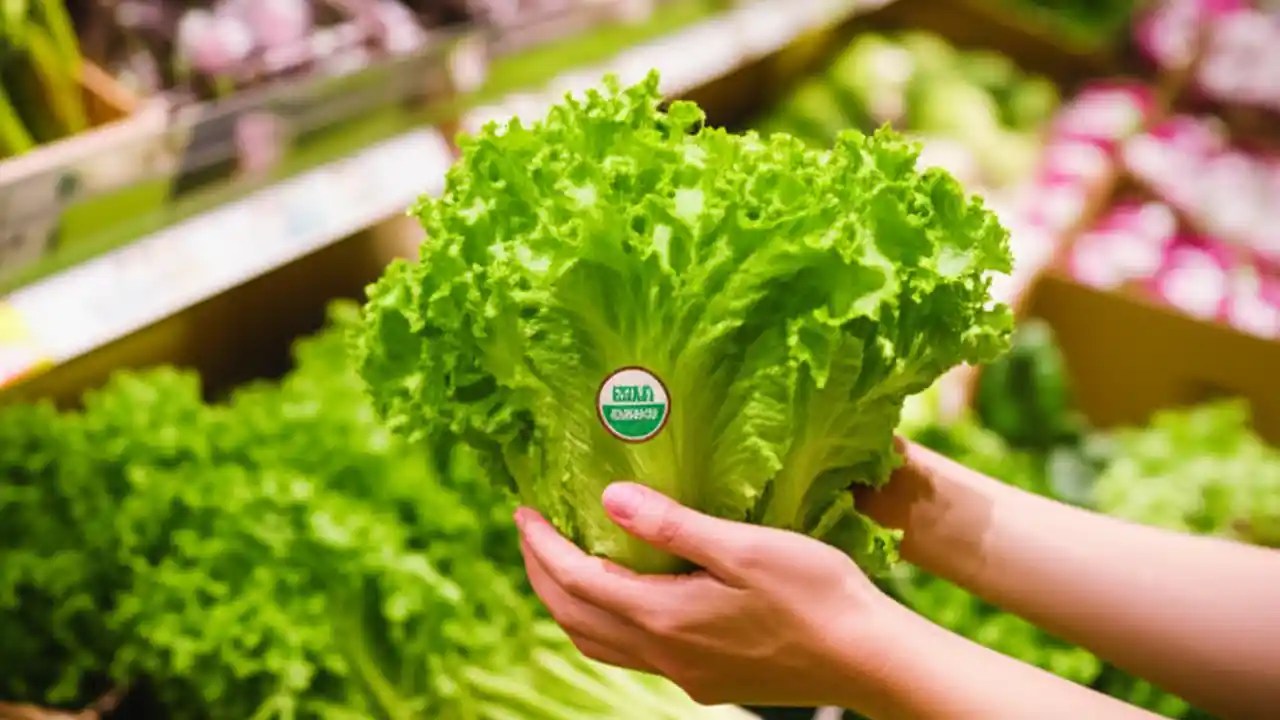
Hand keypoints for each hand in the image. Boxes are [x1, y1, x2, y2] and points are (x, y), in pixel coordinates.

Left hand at [514, 482, 905, 709]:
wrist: (868, 658)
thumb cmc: (816, 594)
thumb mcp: (744, 547)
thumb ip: (673, 525)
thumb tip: (608, 499)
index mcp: (665, 617)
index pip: (576, 580)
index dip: (540, 545)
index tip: (521, 510)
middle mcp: (665, 654)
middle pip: (574, 617)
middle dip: (541, 574)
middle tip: (530, 531)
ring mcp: (685, 674)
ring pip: (600, 643)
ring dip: (569, 602)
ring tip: (562, 562)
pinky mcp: (707, 680)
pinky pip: (633, 653)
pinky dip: (606, 620)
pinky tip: (625, 597)